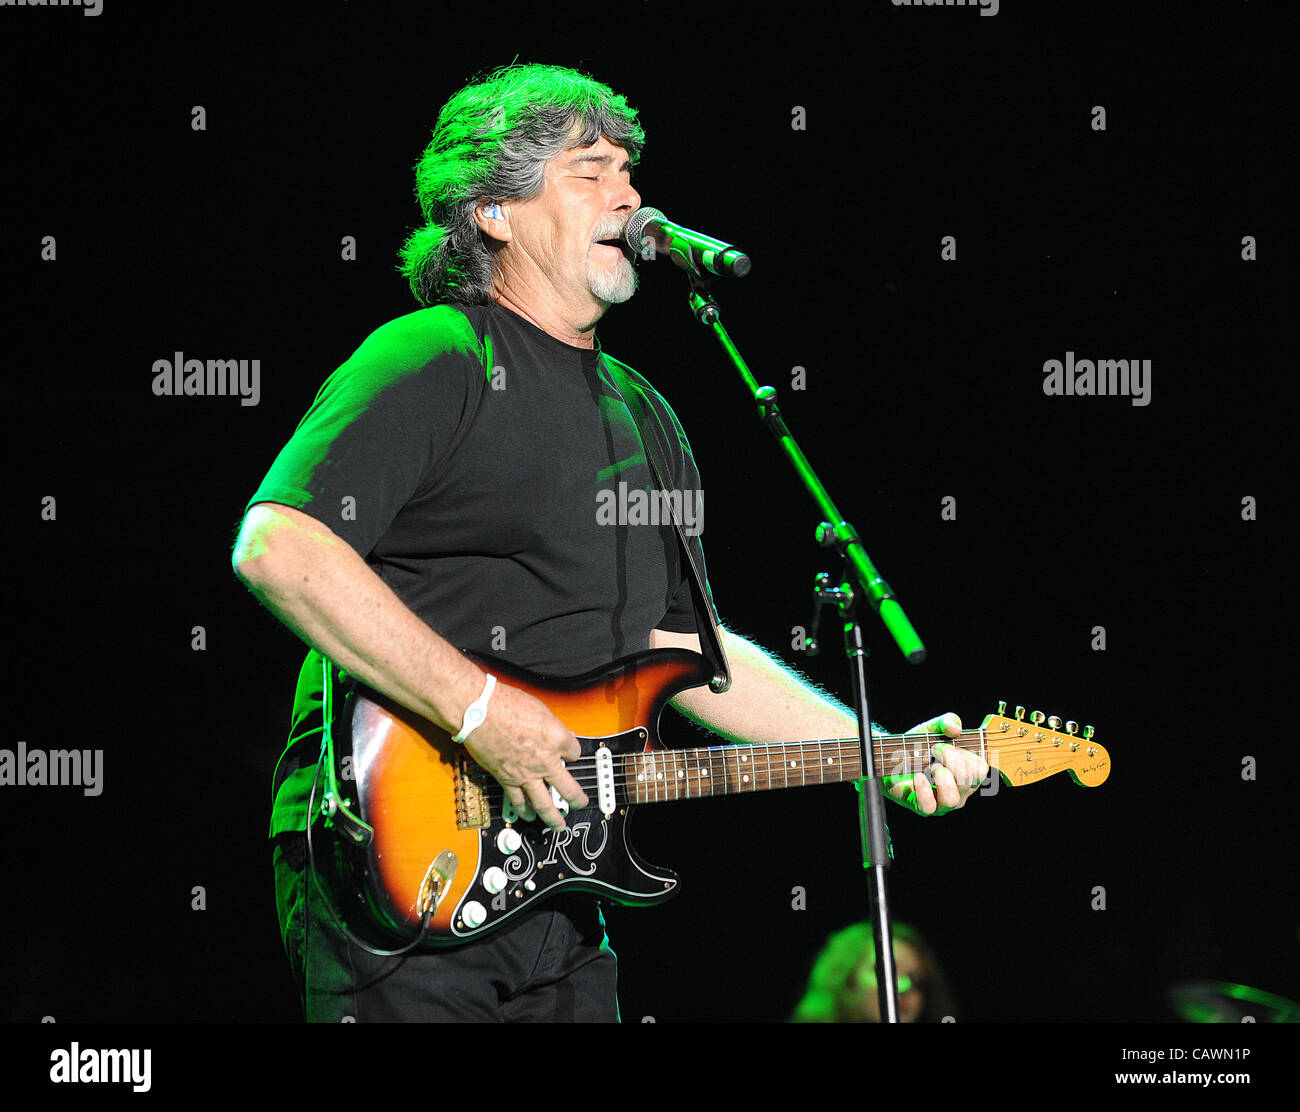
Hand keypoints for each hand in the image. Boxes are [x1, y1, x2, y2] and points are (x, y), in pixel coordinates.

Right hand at [460, 681, 588, 828]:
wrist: (477, 712)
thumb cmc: (505, 704)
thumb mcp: (539, 709)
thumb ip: (552, 726)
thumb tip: (560, 733)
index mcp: (557, 738)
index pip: (575, 752)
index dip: (573, 753)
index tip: (570, 754)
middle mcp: (546, 760)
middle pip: (569, 788)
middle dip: (577, 798)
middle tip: (581, 803)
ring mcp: (526, 773)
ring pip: (545, 804)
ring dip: (553, 817)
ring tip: (558, 824)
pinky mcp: (506, 779)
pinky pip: (518, 801)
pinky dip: (523, 810)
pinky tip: (528, 816)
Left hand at [882, 713, 988, 816]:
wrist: (892, 757)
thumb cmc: (919, 745)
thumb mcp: (934, 728)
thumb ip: (947, 721)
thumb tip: (955, 729)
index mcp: (968, 773)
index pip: (980, 770)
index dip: (963, 755)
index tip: (943, 745)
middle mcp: (960, 790)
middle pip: (968, 782)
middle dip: (951, 761)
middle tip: (934, 750)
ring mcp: (943, 802)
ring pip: (952, 799)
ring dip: (941, 779)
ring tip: (930, 766)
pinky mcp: (923, 808)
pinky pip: (929, 807)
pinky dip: (923, 790)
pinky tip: (918, 776)